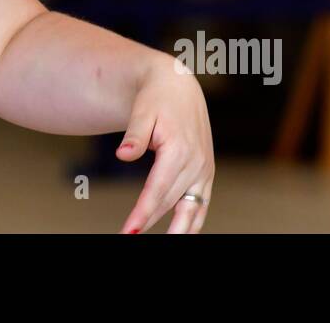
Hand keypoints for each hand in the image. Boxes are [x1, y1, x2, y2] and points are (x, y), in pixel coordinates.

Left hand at [116, 51, 213, 233]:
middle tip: (129, 237)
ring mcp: (205, 169)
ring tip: (159, 245)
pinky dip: (192, 222)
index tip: (129, 231)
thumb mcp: (142, 110)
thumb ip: (134, 135)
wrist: (177, 84)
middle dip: (150, 222)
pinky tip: (179, 234)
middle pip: (170, 202)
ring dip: (177, 231)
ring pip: (190, 209)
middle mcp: (197, 163)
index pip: (158, 190)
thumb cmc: (155, 97)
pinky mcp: (206, 172)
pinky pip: (201, 204)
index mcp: (180, 149)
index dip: (143, 213)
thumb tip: (123, 154)